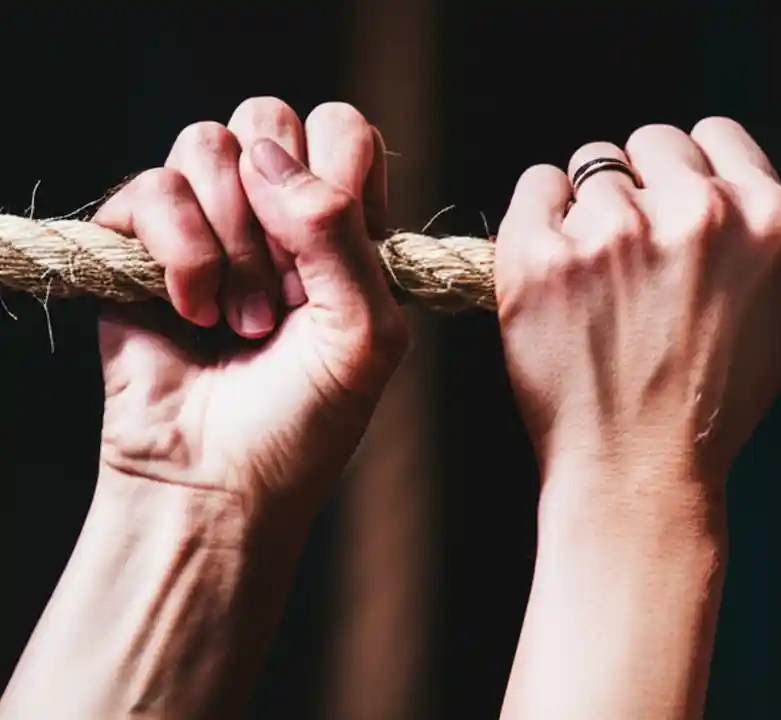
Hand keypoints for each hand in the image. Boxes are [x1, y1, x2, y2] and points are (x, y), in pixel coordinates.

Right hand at [94, 98, 406, 513]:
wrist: (218, 483)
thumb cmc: (305, 421)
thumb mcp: (366, 333)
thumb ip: (341, 232)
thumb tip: (269, 154)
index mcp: (344, 227)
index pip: (345, 131)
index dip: (340, 176)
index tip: (334, 261)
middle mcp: (273, 214)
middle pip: (268, 119)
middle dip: (278, 211)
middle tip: (287, 296)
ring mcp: (203, 223)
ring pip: (207, 144)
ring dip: (231, 243)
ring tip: (241, 321)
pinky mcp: (137, 243)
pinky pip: (151, 187)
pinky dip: (180, 253)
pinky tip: (192, 313)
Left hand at [496, 118, 780, 484]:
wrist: (641, 473)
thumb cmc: (716, 405)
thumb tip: (766, 195)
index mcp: (764, 217)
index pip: (715, 136)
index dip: (693, 170)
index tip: (675, 203)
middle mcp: (695, 211)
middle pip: (650, 144)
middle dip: (642, 186)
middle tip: (634, 251)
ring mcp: (614, 231)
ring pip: (590, 170)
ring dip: (590, 213)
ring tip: (598, 283)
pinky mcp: (541, 253)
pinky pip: (536, 187)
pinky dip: (541, 216)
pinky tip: (555, 266)